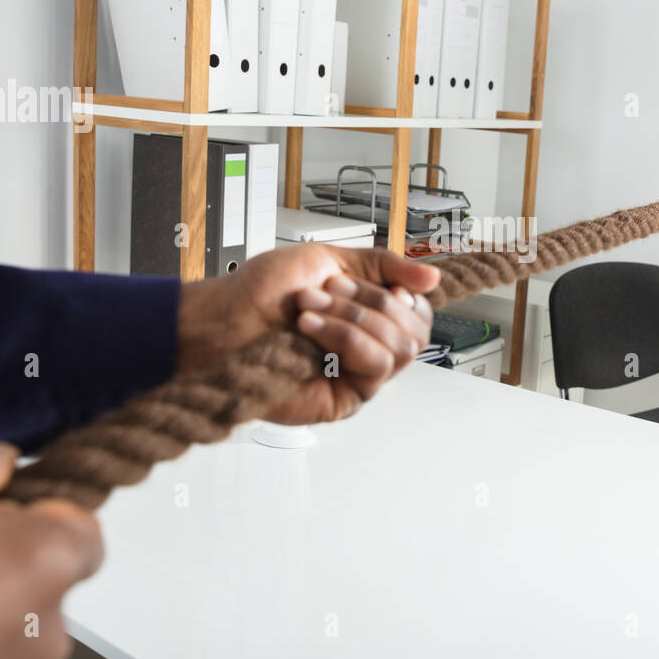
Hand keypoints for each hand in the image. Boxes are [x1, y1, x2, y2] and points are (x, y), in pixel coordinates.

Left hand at [176, 244, 439, 422]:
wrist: (224, 318)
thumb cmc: (262, 291)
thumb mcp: (331, 259)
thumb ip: (386, 266)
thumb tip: (434, 278)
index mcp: (371, 315)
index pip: (419, 312)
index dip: (402, 294)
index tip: (370, 282)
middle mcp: (370, 347)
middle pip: (416, 331)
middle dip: (371, 302)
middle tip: (326, 290)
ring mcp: (360, 375)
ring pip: (400, 350)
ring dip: (354, 319)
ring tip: (309, 309)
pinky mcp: (346, 399)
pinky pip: (375, 368)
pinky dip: (346, 338)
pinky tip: (310, 328)